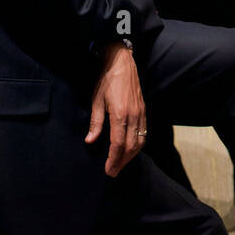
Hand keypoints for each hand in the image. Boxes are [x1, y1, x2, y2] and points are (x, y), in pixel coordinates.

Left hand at [85, 42, 146, 176]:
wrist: (121, 62)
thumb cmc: (106, 80)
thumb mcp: (96, 100)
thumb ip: (96, 122)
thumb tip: (90, 141)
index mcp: (120, 114)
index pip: (118, 144)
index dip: (114, 159)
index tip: (108, 170)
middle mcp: (133, 116)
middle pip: (131, 146)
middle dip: (122, 161)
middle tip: (113, 172)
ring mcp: (141, 113)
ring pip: (140, 141)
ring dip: (131, 155)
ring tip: (121, 163)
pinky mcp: (144, 110)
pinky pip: (144, 132)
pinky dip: (139, 144)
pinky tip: (131, 149)